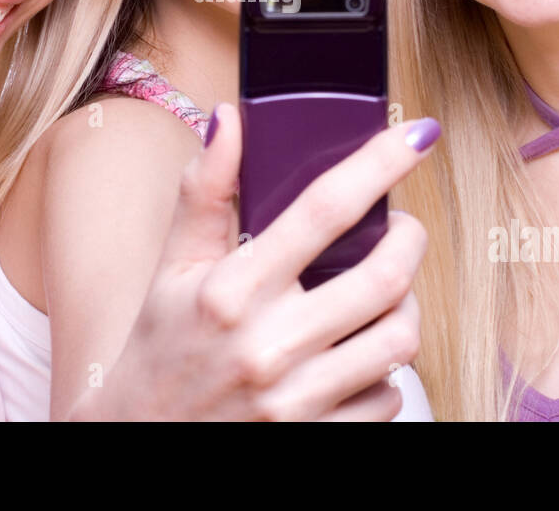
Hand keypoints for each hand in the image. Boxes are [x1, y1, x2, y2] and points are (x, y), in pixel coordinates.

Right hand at [68, 103, 436, 420]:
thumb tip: (229, 119)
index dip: (379, 166)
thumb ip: (204, 191)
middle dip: (409, 241)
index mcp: (231, 291)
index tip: (417, 136)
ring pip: (398, 339)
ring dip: (405, 306)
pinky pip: (388, 396)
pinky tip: (358, 353)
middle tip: (402, 228)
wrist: (142, 440)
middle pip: (383, 278)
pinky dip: (386, 370)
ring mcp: (295, 400)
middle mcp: (268, 346)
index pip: (323, 210)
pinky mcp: (316, 438)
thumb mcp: (172, 267)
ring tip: (385, 292)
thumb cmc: (161, 347)